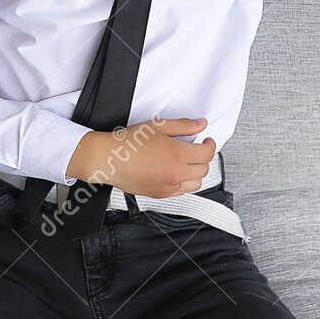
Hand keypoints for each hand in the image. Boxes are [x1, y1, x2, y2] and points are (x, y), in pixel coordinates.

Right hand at [69, 117, 216, 197]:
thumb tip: (200, 124)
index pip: (207, 153)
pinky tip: (175, 172)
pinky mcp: (160, 194)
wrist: (109, 159)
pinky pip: (181, 191)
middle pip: (204, 168)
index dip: (210, 145)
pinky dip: (183, 182)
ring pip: (196, 183)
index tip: (206, 141)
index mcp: (178, 155)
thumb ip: (183, 125)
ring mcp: (169, 186)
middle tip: (197, 149)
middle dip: (203, 158)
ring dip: (196, 172)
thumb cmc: (128, 143)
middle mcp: (176, 173)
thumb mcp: (158, 127)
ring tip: (187, 163)